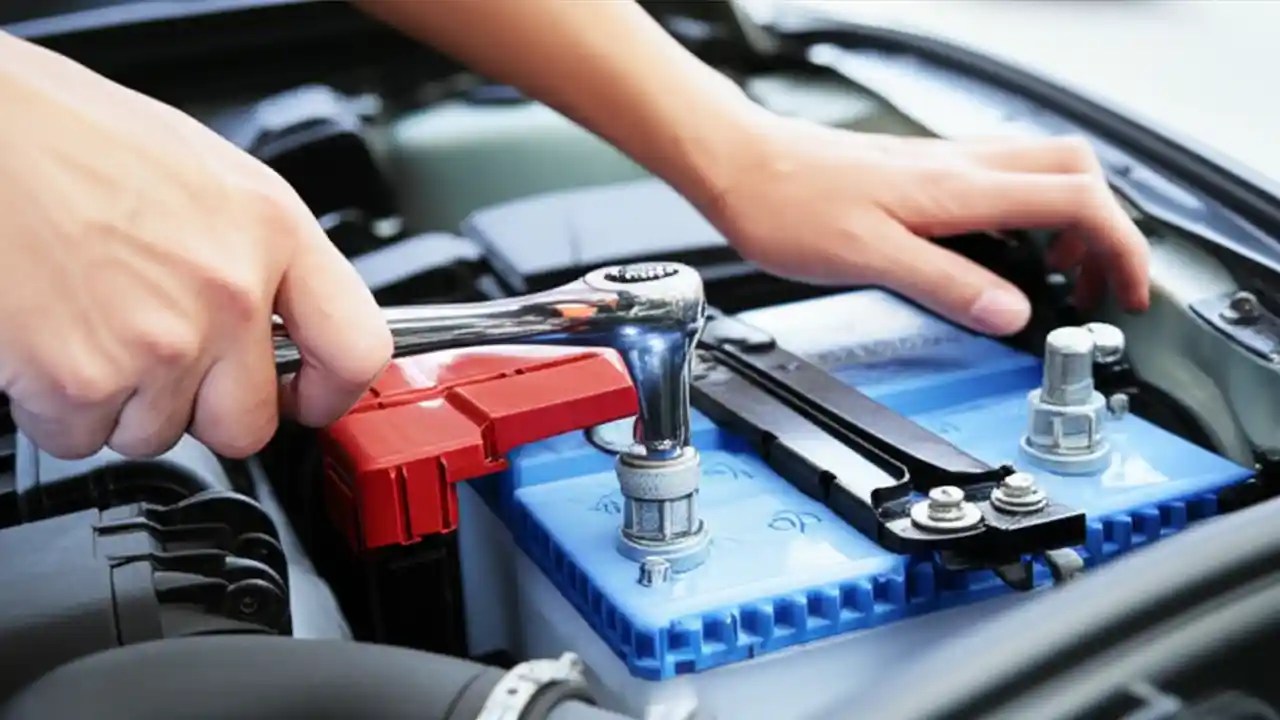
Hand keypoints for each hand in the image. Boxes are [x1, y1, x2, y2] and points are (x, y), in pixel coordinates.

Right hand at [0, 34, 390, 459]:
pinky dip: (58, 407)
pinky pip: (83, 436)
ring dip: (121, 402)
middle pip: (248, 422)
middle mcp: (228, 290)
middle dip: (202, 409)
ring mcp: (161, 342)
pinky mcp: (85, 379)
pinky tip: (47, 339)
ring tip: (89, 322)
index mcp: (269, 228)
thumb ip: (253, 252)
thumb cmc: (63, 135)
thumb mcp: (200, 175)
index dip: (331, 392)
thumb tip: (280, 314)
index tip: (308, 398)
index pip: (356, 348)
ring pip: (157, 434)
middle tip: (161, 361)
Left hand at [703, 113, 1149, 335]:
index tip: (1127, 291)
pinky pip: (1000, 180)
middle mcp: (959, 167)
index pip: (1075, 200)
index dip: (1119, 247)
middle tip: (1101, 284)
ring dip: (1070, 218)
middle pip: (1075, 173)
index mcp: (958, 189)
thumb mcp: (868, 258)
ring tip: (1062, 273)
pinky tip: (1001, 248)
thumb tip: (1012, 314)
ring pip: (1041, 170)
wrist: (741, 165)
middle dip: (1108, 228)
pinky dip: (1026, 212)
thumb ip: (946, 286)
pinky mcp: (920, 172)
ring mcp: (942, 164)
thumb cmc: (788, 204)